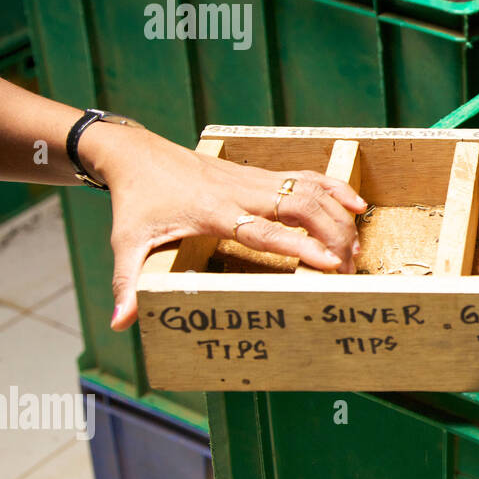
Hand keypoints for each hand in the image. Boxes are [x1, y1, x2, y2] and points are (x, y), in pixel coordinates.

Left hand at [86, 125, 365, 330]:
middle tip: (349, 267)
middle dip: (333, 235)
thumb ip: (127, 283)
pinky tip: (356, 205)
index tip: (329, 263)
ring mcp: (254, 179)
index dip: (300, 246)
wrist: (138, 155)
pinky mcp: (261, 174)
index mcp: (213, 212)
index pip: (266, 230)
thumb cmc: (136, 202)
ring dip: (339, 216)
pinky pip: (307, 178)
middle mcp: (241, 192)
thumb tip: (121, 323)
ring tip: (357, 246)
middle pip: (301, 206)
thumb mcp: (126, 243)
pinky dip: (335, 189)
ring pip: (310, 189)